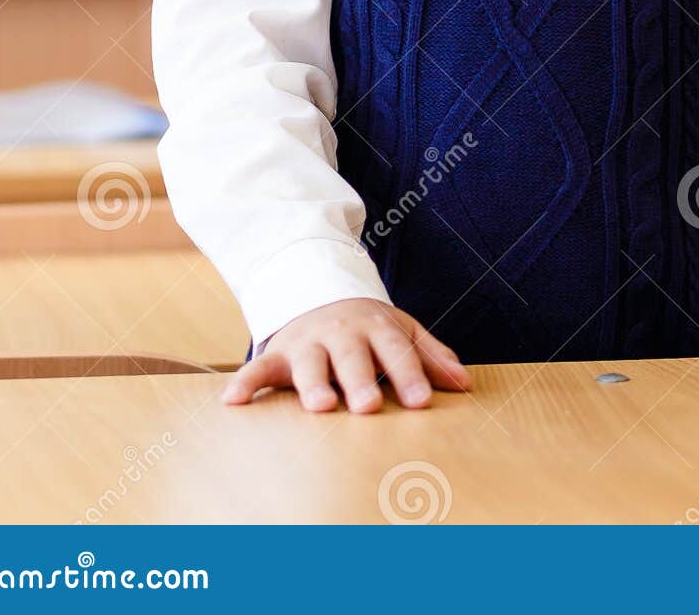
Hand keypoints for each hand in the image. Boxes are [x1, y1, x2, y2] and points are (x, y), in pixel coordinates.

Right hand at [221, 298, 469, 413]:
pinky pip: (258, 368)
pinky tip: (233, 401)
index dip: (409, 375)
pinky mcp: (278, 353)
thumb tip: (465, 384)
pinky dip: (245, 382)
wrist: (319, 292)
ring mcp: (308, 343)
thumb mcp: (401, 331)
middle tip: (368, 406)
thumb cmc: (368, 327)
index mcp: (376, 328)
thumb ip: (430, 356)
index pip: (396, 352)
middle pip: (353, 358)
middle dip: (360, 380)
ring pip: (309, 364)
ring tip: (319, 406)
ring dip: (313, 383)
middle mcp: (342, 334)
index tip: (421, 400)